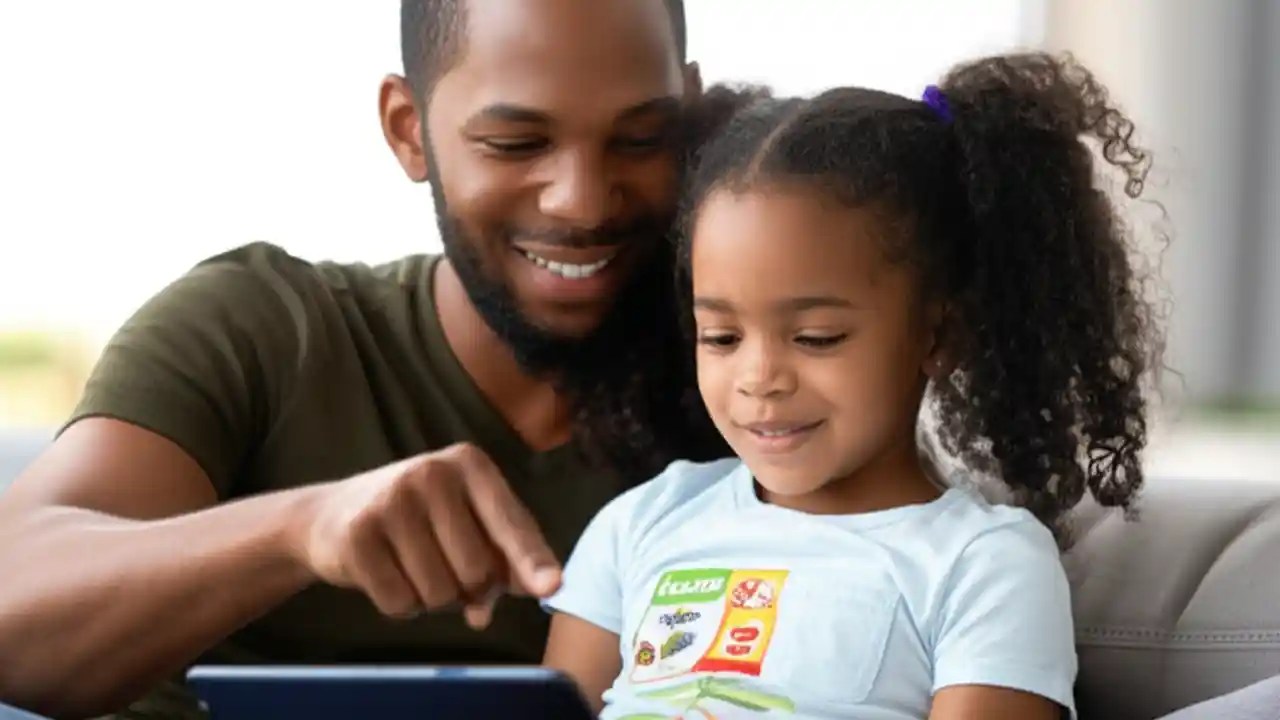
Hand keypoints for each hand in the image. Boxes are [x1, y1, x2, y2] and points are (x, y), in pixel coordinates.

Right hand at [290, 443, 561, 626]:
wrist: (332, 515)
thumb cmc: (419, 521)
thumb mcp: (466, 522)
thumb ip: (503, 558)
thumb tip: (521, 600)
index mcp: (470, 465)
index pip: (510, 523)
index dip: (532, 561)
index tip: (552, 586)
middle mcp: (433, 473)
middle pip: (476, 572)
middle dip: (467, 590)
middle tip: (444, 569)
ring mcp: (392, 500)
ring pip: (439, 594)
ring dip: (431, 600)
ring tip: (412, 568)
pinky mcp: (358, 534)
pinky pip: (400, 603)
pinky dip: (400, 606)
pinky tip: (386, 575)